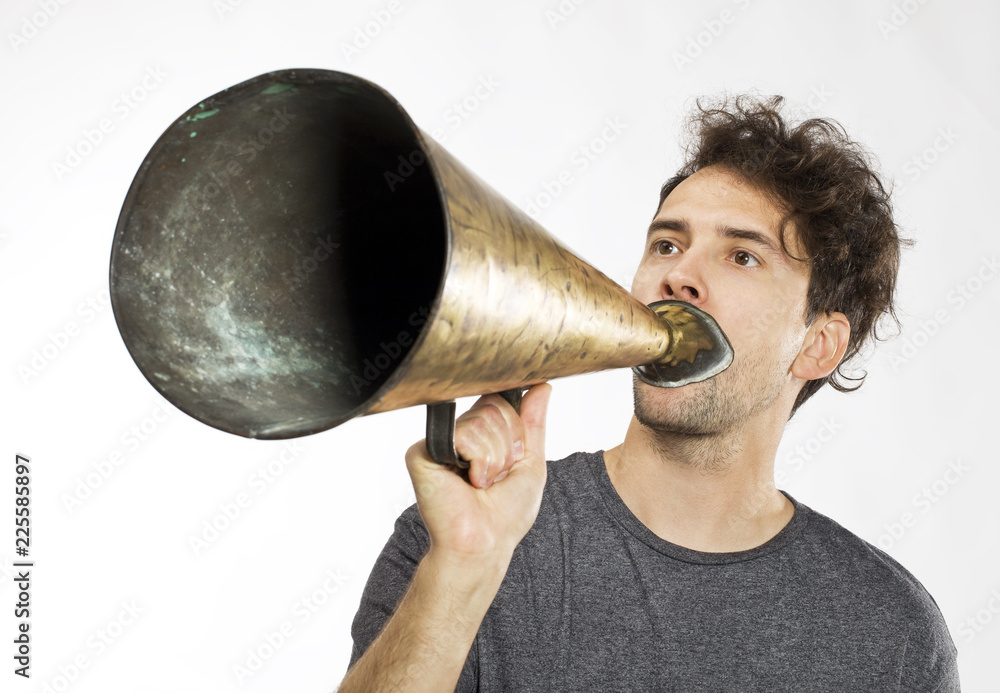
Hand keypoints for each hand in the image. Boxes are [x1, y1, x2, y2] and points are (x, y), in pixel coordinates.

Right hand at [404, 383, 551, 562]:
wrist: (485, 542)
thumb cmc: (506, 513)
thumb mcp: (531, 463)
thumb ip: (534, 423)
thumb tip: (542, 386)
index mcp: (479, 434)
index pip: (500, 401)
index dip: (515, 429)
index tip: (512, 459)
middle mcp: (457, 434)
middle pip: (494, 408)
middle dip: (508, 446)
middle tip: (495, 477)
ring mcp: (439, 442)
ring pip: (481, 422)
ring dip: (494, 459)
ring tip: (481, 483)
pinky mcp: (421, 452)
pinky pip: (463, 436)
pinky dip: (478, 461)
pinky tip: (468, 481)